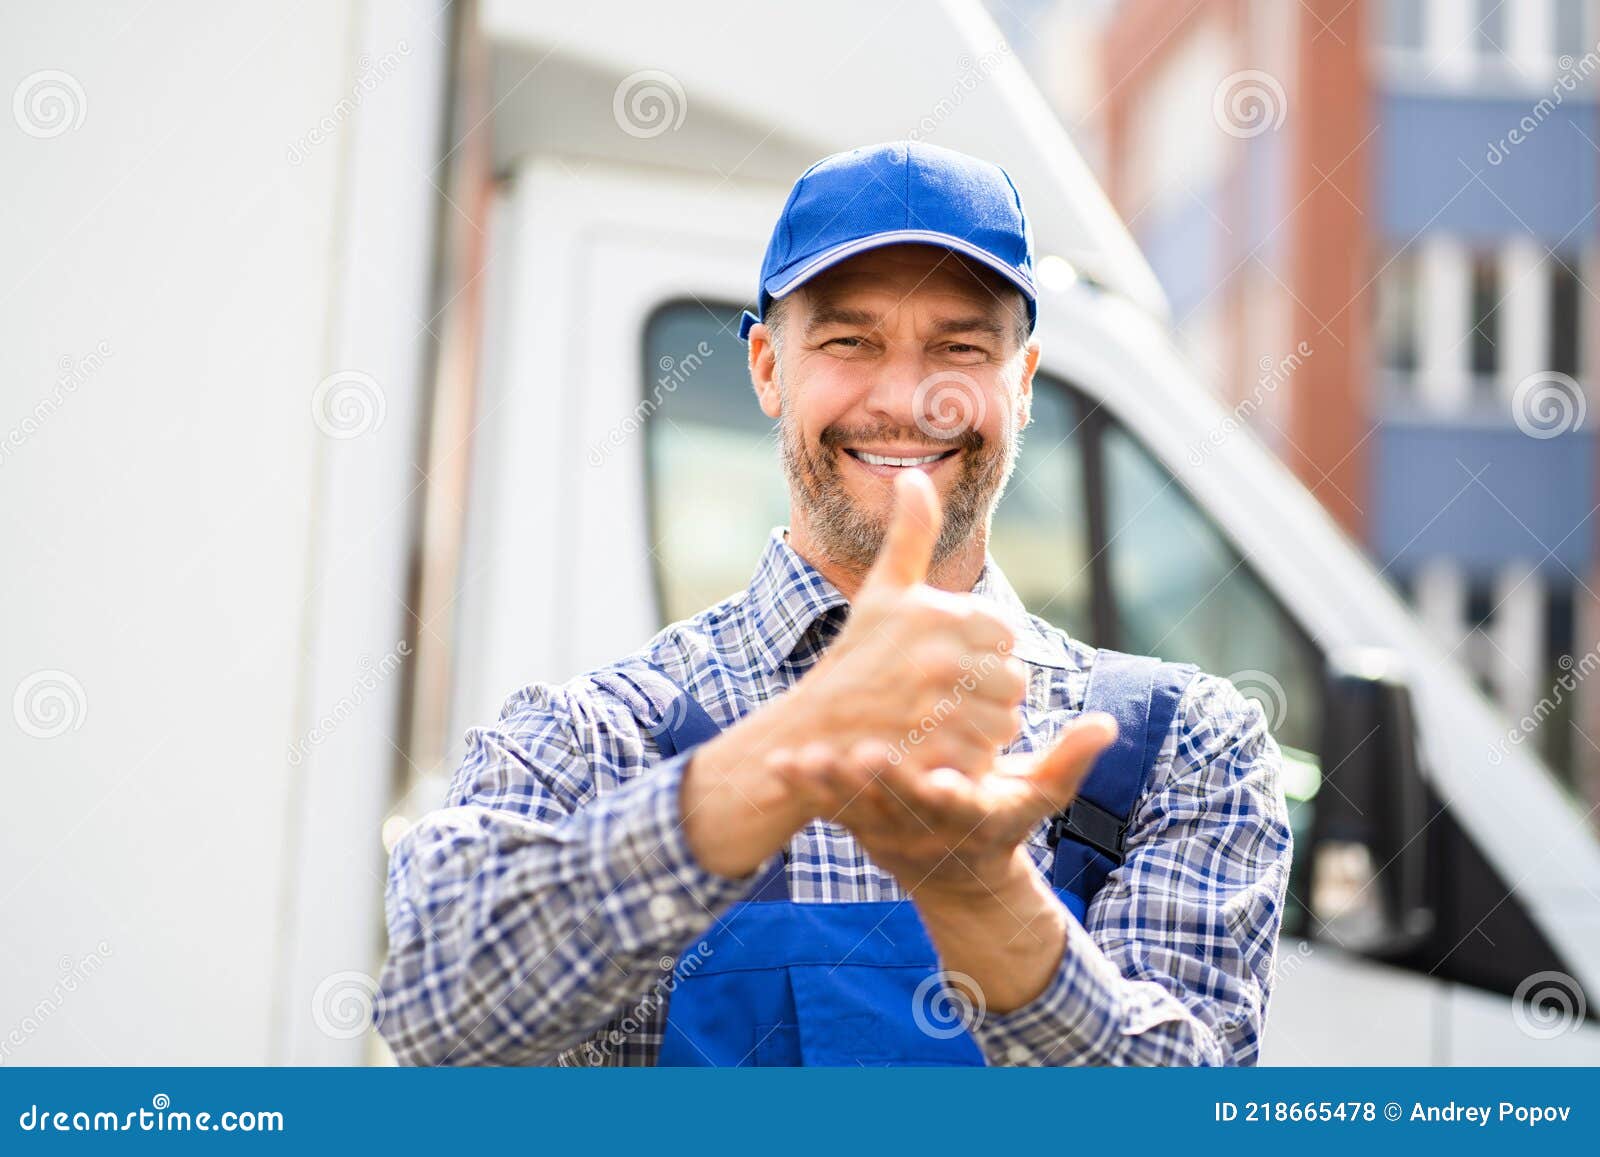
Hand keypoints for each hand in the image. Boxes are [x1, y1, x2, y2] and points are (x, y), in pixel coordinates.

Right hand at [680, 471, 1028, 878]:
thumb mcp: (883, 593)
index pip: (1005, 633)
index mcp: (935, 614)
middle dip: (989, 693)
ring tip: (945, 726)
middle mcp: (938, 658)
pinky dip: (971, 760)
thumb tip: (913, 475)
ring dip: (984, 729)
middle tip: (948, 699)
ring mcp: (936, 710)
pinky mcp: (933, 755)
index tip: (952, 661)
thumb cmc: (856, 658)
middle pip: (1013, 681)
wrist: (812, 731)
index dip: (984, 651)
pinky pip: (986, 757)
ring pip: (1005, 722)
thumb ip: (910, 534)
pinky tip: (942, 752)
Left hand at [765, 712, 1117, 898]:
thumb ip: (1070, 760)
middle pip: (900, 807)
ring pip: (856, 809)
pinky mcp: (857, 827)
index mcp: (973, 817)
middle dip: (880, 783)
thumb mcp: (1040, 797)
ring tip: (803, 757)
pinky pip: (828, 807)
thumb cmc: (1004, 822)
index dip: (950, 794)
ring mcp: (888, 832)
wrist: (959, 880)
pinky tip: (778, 763)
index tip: (943, 778)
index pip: (962, 806)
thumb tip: (1109, 723)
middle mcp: (927, 829)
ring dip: (829, 785)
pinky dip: (804, 788)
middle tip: (860, 753)